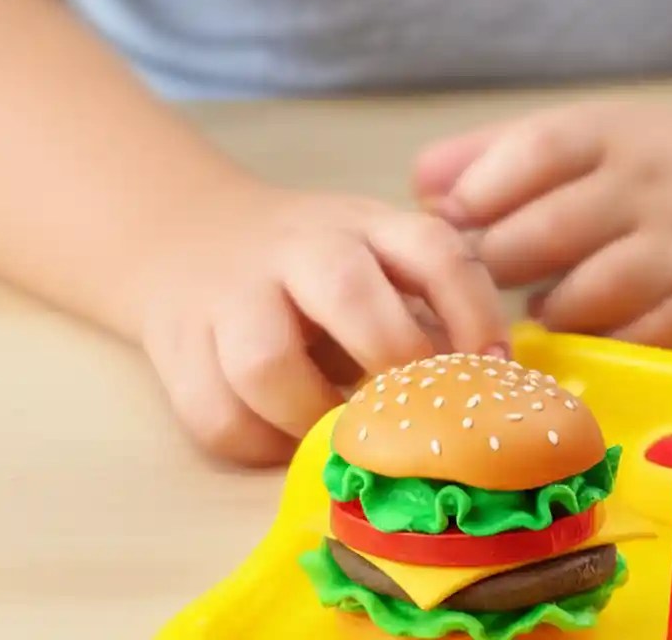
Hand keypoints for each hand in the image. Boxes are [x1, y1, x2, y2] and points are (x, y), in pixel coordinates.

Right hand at [136, 186, 507, 465]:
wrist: (186, 235)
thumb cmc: (313, 268)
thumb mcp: (377, 258)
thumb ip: (426, 308)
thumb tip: (487, 388)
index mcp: (366, 225)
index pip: (433, 249)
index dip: (473, 310)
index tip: (493, 366)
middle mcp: (299, 249)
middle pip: (345, 290)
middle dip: (390, 360)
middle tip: (411, 409)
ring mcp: (231, 295)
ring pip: (264, 362)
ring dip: (313, 415)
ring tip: (339, 435)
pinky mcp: (178, 347)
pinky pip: (216, 414)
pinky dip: (259, 445)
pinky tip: (287, 442)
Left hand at [414, 101, 671, 349]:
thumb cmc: (657, 166)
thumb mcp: (588, 134)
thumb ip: (498, 154)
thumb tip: (420, 189)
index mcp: (614, 136)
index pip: (540, 149)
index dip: (483, 186)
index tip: (450, 218)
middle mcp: (655, 185)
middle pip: (556, 229)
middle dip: (504, 263)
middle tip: (482, 287)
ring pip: (599, 292)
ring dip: (556, 312)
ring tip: (548, 313)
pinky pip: (655, 337)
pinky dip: (614, 347)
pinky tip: (600, 340)